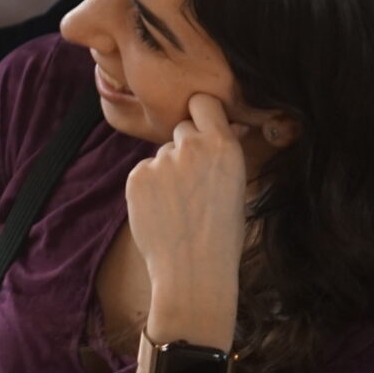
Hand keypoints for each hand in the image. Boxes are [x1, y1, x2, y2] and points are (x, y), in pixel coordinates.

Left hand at [124, 93, 248, 339]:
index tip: (200, 123)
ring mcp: (161, 160)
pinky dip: (148, 187)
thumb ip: (222, 154)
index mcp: (224, 147)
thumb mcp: (236, 186)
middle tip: (191, 181)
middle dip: (184, 148)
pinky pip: (143, 171)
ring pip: (161, 154)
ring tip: (178, 205)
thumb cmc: (222, 233)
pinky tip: (162, 211)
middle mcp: (192, 147)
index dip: (200, 112)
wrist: (194, 269)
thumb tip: (223, 127)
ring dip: (166, 171)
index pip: (203, 103)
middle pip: (181, 130)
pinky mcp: (137, 175)